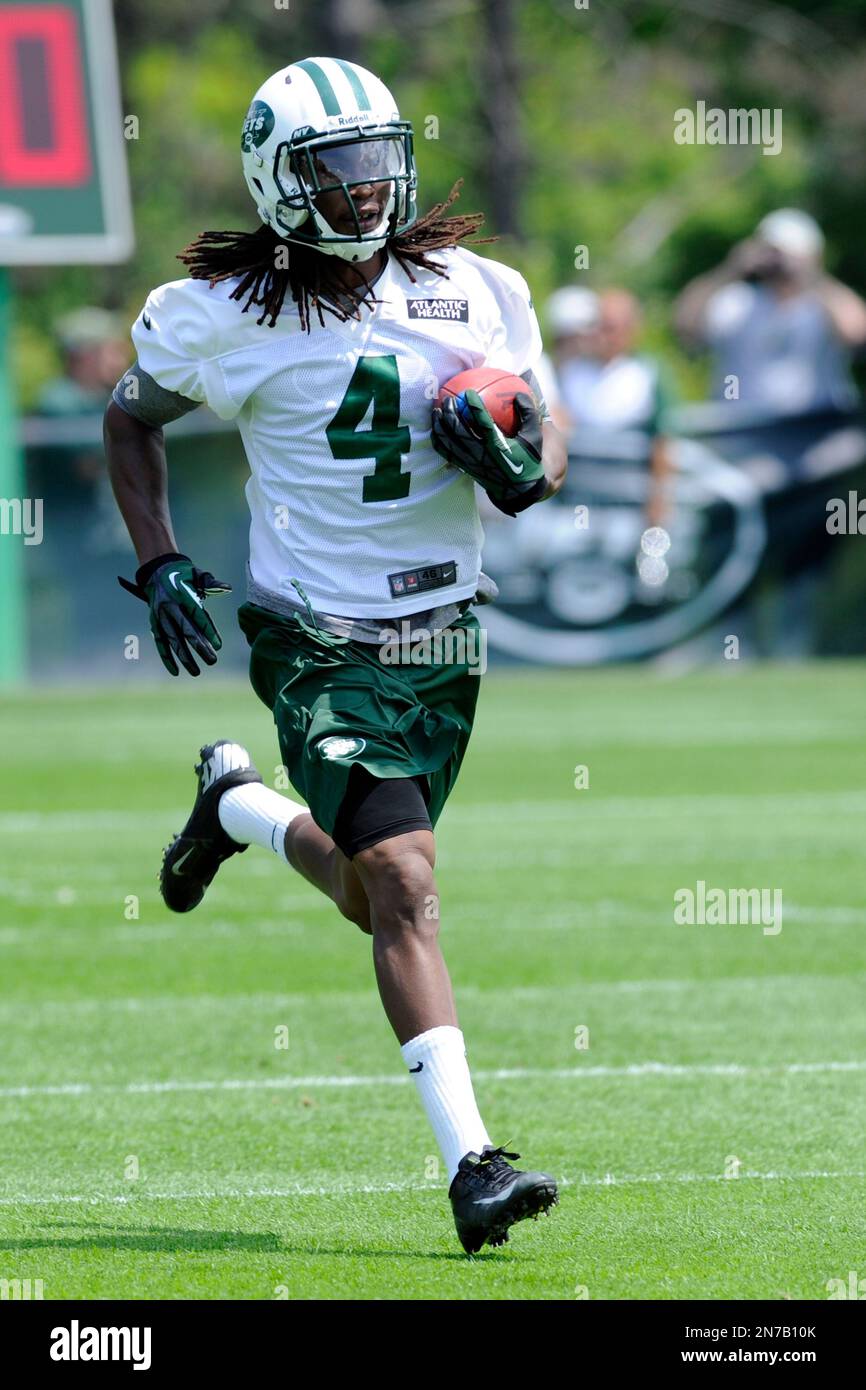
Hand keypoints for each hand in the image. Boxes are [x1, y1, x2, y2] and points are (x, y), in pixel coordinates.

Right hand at [118, 553, 230, 676]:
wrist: (157, 570)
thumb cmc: (183, 575)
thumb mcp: (197, 575)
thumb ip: (211, 584)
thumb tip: (227, 588)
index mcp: (182, 595)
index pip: (197, 615)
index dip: (208, 630)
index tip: (218, 646)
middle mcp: (170, 607)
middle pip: (185, 630)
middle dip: (199, 647)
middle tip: (212, 661)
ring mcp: (160, 616)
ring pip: (172, 640)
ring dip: (183, 657)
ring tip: (196, 672)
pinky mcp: (154, 623)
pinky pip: (160, 642)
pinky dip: (166, 657)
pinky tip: (175, 671)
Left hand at [431, 390, 546, 514]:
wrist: (520, 490)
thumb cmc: (528, 461)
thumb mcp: (534, 438)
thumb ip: (529, 414)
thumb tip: (519, 394)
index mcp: (498, 446)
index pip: (483, 423)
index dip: (474, 407)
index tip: (468, 393)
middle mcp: (482, 454)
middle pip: (460, 431)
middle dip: (451, 413)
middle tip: (449, 399)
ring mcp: (471, 462)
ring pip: (450, 442)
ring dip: (441, 426)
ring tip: (436, 411)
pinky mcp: (465, 468)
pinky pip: (447, 454)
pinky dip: (439, 441)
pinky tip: (435, 430)